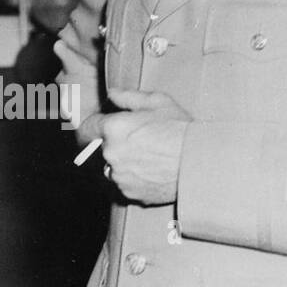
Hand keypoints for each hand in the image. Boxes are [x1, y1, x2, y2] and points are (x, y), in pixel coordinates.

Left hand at [100, 87, 190, 204]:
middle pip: (101, 149)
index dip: (93, 127)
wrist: (199, 163)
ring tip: (147, 158)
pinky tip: (152, 171)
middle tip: (137, 141)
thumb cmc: (181, 130)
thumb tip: (113, 94)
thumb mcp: (158, 102)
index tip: (99, 129)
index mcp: (113, 128)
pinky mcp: (130, 193)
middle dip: (114, 145)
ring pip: (112, 169)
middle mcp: (111, 154)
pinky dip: (133, 179)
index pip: (86, 128)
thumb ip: (129, 97)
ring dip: (122, 164)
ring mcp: (119, 176)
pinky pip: (125, 185)